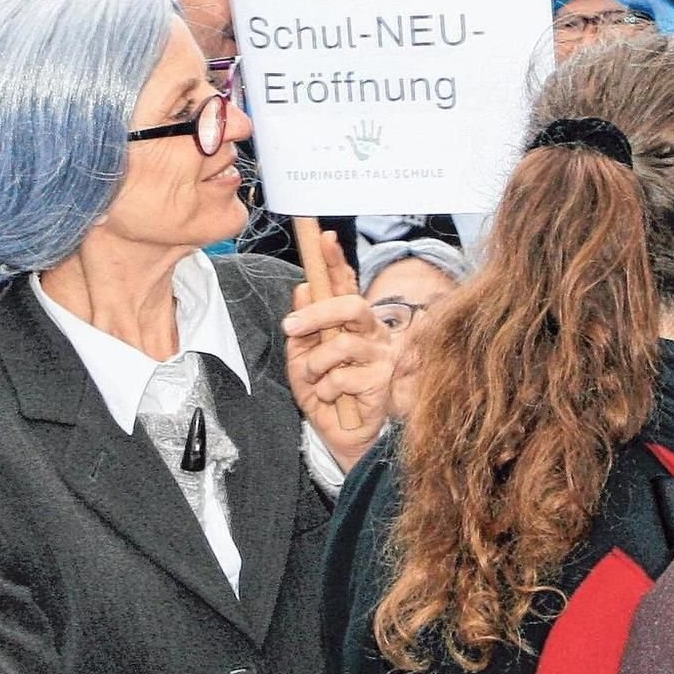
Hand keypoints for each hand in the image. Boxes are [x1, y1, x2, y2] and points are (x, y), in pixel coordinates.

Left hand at [282, 232, 392, 469]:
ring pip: (342, 345)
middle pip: (350, 305)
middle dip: (317, 314)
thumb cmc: (324, 392)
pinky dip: (327, 389)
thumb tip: (304, 288)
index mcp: (350, 321)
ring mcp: (380, 354)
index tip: (324, 238)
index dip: (336, 260)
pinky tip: (332, 397)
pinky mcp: (382, 381)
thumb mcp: (302, 357)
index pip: (345, 283)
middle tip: (292, 328)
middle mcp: (370, 331)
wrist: (341, 435)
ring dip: (317, 365)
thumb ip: (303, 328)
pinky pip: (343, 377)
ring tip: (315, 379)